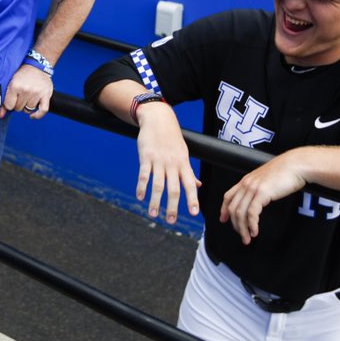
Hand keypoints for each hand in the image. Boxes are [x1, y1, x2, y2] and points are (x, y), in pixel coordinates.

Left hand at [0, 64, 52, 118]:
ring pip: (29, 109)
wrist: (37, 66)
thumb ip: (5, 100)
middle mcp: (26, 90)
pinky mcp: (46, 95)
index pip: (9, 106)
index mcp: (15, 86)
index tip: (12, 99)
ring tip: (27, 98)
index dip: (10, 103)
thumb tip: (1, 115)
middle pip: (19, 108)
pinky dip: (37, 115)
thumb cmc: (22, 75)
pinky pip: (43, 110)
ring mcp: (37, 93)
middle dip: (18, 104)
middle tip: (20, 96)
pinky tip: (32, 115)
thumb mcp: (11, 83)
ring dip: (27, 106)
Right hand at [134, 104, 200, 223]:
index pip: (190, 184)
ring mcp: (159, 160)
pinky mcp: (146, 157)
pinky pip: (144, 174)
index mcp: (183, 164)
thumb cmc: (172, 139)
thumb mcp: (183, 153)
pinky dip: (142, 187)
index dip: (193, 199)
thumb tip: (199, 186)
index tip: (194, 213)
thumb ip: (189, 171)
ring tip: (153, 214)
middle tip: (171, 221)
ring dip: (155, 201)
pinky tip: (140, 197)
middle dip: (172, 207)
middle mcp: (172, 164)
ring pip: (158, 185)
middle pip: (174, 189)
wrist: (158, 119)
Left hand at [220, 151, 306, 244]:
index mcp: (246, 180)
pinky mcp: (261, 193)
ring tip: (248, 238)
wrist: (295, 164)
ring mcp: (253, 188)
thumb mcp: (266, 179)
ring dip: (243, 228)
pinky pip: (251, 213)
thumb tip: (259, 200)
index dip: (224, 209)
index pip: (228, 196)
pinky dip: (252, 224)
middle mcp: (246, 184)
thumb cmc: (286, 171)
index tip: (224, 220)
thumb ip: (259, 188)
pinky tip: (255, 231)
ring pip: (240, 212)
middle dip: (235, 225)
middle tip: (242, 236)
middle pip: (233, 208)